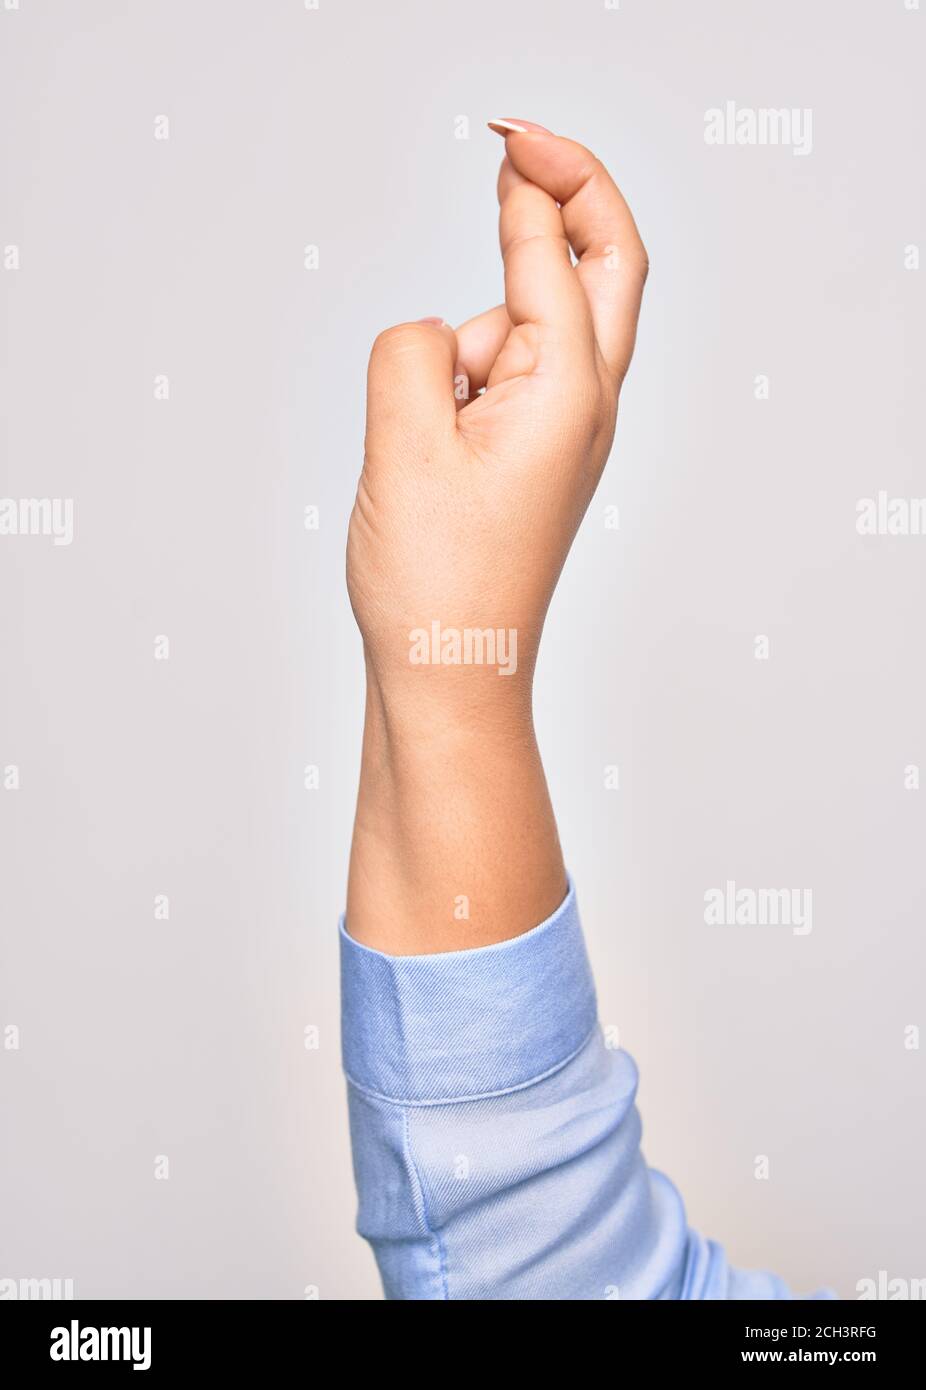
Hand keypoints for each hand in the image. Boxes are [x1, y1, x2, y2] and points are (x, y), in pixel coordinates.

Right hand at [346, 122, 647, 952]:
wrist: (451, 674)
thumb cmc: (438, 582)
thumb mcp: (404, 444)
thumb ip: (418, 350)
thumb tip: (445, 332)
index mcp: (569, 393)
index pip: (570, 253)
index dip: (544, 178)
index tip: (506, 135)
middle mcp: (585, 407)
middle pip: (606, 268)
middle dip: (567, 200)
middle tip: (516, 153)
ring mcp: (565, 432)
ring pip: (530, 328)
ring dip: (472, 341)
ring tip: (424, 438)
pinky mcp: (535, 454)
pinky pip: (505, 377)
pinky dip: (464, 379)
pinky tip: (430, 450)